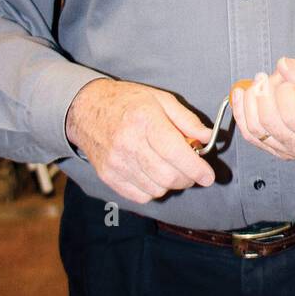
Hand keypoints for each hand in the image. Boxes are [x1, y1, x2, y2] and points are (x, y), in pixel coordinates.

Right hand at [65, 77, 214, 204]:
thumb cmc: (127, 102)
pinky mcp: (108, 176)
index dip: (196, 168)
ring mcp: (116, 163)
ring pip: (156, 189)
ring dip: (171, 184)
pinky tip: (154, 175)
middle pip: (168, 176)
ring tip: (171, 169)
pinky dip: (154, 190)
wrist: (86, 109)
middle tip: (193, 171)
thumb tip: (207, 137)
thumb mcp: (161, 99)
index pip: (175, 152)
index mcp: (144, 120)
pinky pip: (140, 196)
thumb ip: (187, 119)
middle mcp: (128, 143)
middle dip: (188, 178)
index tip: (208, 176)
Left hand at [230, 56, 294, 161]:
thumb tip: (283, 66)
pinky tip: (242, 94)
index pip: (292, 115)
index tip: (289, 77)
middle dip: (265, 92)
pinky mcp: (276, 149)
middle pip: (271, 122)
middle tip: (272, 76)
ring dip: (251, 101)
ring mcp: (289, 152)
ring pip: (257, 129)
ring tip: (259, 82)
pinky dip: (242, 113)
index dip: (284, 90)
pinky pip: (250, 135)